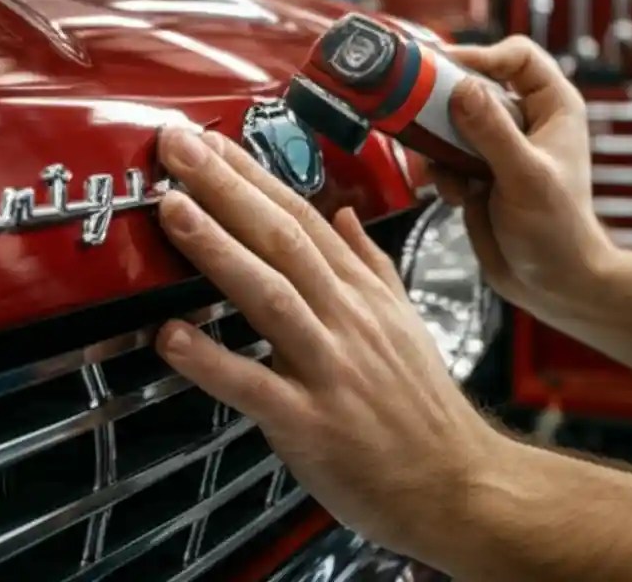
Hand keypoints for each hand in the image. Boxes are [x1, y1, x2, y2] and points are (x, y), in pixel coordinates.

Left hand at [152, 127, 502, 572]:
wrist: (459, 486)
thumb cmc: (426, 412)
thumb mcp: (406, 323)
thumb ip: (371, 265)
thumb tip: (345, 215)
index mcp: (364, 295)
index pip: (303, 217)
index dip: (254, 176)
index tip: (212, 144)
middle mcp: (347, 320)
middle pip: (283, 239)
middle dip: (227, 188)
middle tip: (179, 149)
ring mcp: (331, 368)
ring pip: (271, 295)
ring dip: (218, 250)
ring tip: (173, 210)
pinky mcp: (311, 422)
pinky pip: (255, 385)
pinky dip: (211, 360)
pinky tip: (171, 336)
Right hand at [431, 36, 616, 312]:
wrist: (551, 285)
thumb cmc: (558, 233)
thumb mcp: (525, 177)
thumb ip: (491, 132)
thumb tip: (461, 88)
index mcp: (553, 107)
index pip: (517, 56)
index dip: (482, 56)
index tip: (445, 69)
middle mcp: (525, 121)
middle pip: (474, 84)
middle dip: (446, 104)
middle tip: (418, 113)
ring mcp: (498, 147)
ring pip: (451, 121)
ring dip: (438, 144)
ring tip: (446, 172)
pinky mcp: (476, 173)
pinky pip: (443, 156)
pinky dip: (441, 173)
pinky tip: (456, 196)